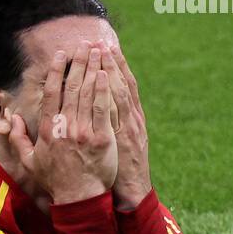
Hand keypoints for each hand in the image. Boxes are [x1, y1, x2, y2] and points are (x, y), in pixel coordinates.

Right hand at [9, 42, 117, 203]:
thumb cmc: (54, 180)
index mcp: (48, 129)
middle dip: (78, 62)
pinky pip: (102, 108)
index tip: (61, 56)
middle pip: (72, 87)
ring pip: (88, 93)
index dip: (57, 72)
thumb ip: (19, 139)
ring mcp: (83, 131)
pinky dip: (103, 89)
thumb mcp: (28, 162)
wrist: (79, 198)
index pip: (52, 93)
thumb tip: (13, 120)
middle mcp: (65, 126)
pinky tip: (106, 73)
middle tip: (84, 45)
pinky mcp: (101, 137)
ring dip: (93, 69)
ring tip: (97, 51)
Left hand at [102, 43, 150, 210]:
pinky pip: (116, 111)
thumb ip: (111, 125)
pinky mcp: (125, 137)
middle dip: (111, 62)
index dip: (115, 67)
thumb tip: (99, 109)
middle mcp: (133, 118)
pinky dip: (111, 93)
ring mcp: (130, 126)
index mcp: (132, 118)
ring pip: (121, 92)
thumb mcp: (119, 144)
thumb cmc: (120, 170)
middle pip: (122, 84)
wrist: (133, 191)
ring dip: (111, 71)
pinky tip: (103, 77)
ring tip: (102, 51)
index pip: (123, 87)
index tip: (106, 48)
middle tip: (101, 42)